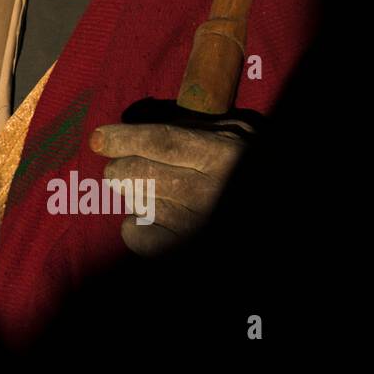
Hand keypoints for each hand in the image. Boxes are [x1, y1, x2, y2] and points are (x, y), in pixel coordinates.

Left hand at [90, 114, 254, 255]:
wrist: (275, 220)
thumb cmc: (244, 167)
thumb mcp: (233, 136)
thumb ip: (191, 125)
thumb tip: (132, 126)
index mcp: (223, 155)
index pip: (162, 142)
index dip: (124, 139)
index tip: (98, 138)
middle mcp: (211, 191)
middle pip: (136, 172)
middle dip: (119, 167)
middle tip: (124, 168)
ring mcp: (197, 224)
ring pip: (134, 201)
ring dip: (134, 195)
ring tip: (158, 194)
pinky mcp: (182, 248)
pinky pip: (136, 235)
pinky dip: (135, 227)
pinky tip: (154, 221)